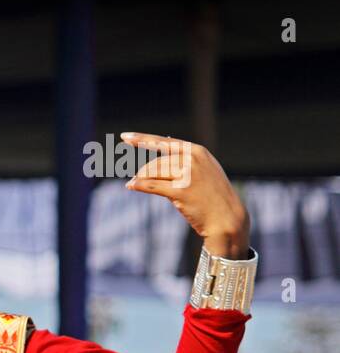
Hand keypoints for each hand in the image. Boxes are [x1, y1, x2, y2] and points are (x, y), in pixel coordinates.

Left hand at [121, 133, 250, 258]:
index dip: (142, 139)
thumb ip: (183, 162)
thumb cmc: (211, 195)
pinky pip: (151, 185)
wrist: (227, 216)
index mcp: (197, 151)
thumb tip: (153, 164)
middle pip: (156, 163)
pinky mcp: (181, 191)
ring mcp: (187, 175)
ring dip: (139, 179)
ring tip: (133, 184)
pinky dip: (138, 185)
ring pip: (152, 173)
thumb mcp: (203, 170)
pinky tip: (131, 186)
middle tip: (134, 179)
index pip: (164, 142)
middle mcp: (192, 160)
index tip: (124, 136)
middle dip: (143, 172)